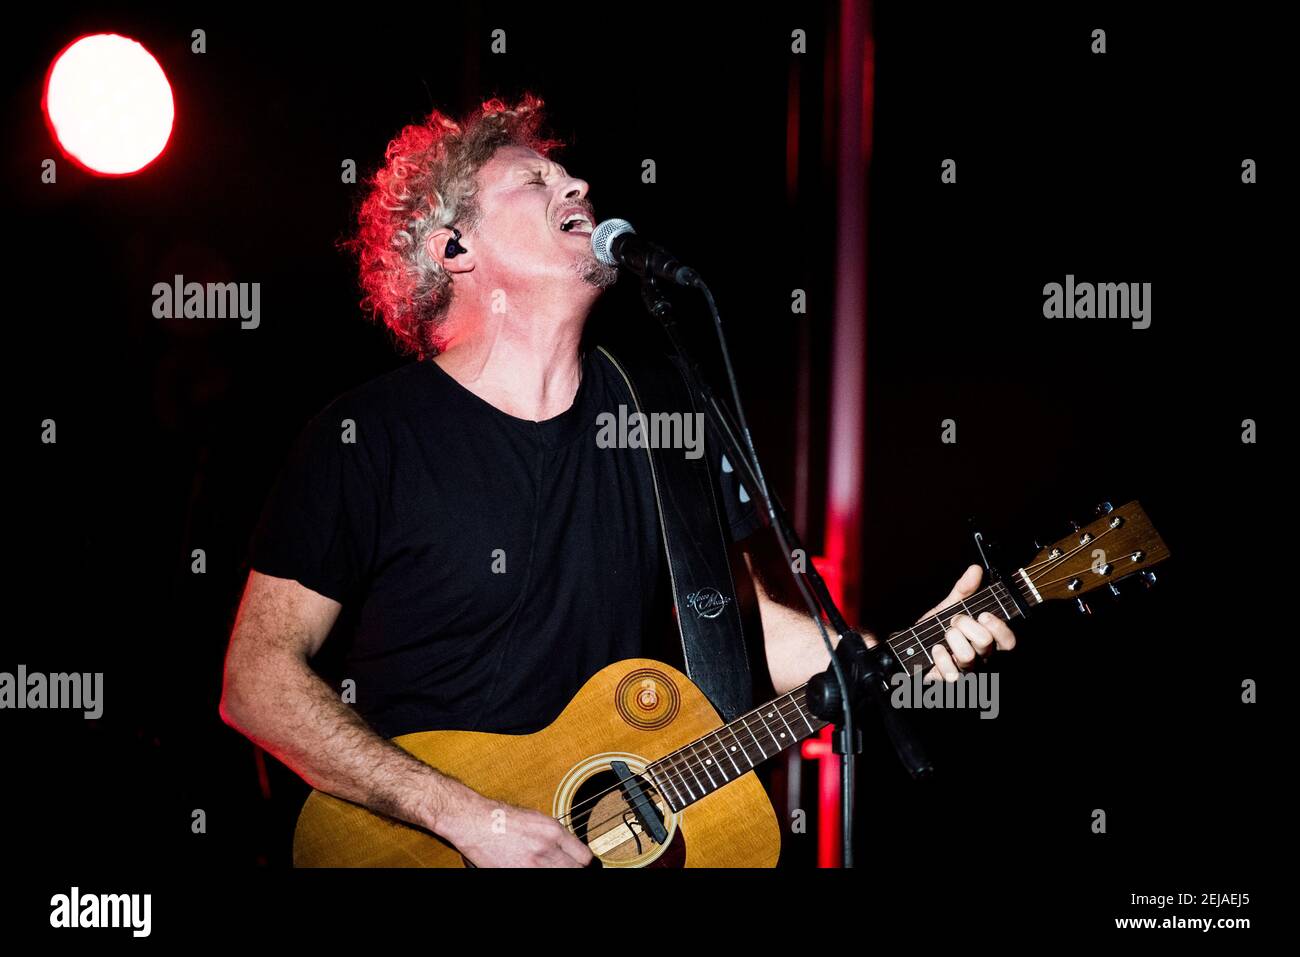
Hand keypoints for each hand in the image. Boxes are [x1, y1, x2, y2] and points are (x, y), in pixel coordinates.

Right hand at [443, 795, 595, 867]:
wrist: (476, 822)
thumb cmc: (501, 817)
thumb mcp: (536, 818)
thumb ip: (554, 835)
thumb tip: (568, 849)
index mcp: (552, 831)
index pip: (584, 856)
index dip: (587, 864)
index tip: (586, 865)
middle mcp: (545, 848)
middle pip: (575, 870)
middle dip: (575, 870)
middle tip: (572, 868)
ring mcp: (532, 864)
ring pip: (559, 875)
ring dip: (559, 872)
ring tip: (552, 867)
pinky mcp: (517, 873)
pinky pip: (539, 878)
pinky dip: (541, 876)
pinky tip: (536, 870)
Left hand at [914, 564, 1015, 681]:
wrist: (909, 648)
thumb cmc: (935, 629)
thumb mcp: (949, 607)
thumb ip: (963, 590)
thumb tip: (975, 570)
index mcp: (986, 641)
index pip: (1008, 641)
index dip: (999, 628)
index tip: (983, 615)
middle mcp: (980, 658)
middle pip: (986, 643)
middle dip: (966, 625)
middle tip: (954, 621)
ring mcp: (965, 671)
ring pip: (968, 657)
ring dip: (952, 639)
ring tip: (944, 634)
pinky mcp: (947, 678)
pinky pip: (951, 673)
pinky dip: (941, 657)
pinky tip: (936, 649)